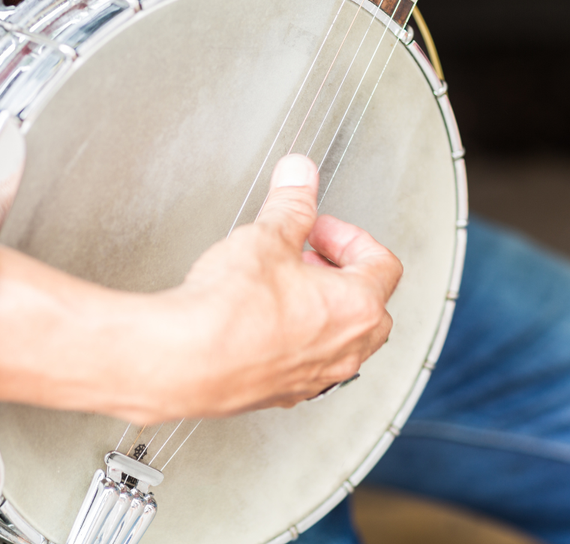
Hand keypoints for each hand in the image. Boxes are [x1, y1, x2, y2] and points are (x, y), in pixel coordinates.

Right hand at [154, 155, 401, 417]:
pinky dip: (296, 340)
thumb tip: (300, 176)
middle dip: (339, 274)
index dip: (348, 237)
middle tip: (306, 258)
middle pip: (369, 305)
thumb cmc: (232, 310)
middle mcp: (346, 349)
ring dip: (320, 309)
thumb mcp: (267, 237)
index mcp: (357, 306)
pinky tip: (261, 324)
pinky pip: (306, 363)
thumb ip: (291, 203)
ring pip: (340, 340)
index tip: (318, 229)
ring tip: (283, 289)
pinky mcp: (283, 394)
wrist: (188, 360)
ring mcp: (316, 378)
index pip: (381, 263)